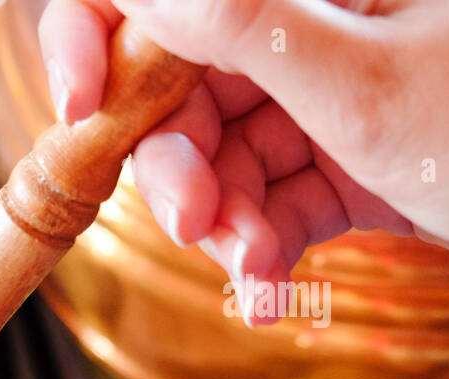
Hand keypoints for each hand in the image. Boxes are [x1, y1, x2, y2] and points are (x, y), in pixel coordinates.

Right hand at [39, 0, 448, 322]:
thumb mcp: (367, 86)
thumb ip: (243, 29)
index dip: (100, 34)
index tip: (81, 106)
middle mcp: (313, 23)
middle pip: (181, 84)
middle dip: (174, 162)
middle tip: (191, 220)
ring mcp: (325, 95)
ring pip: (217, 153)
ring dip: (217, 220)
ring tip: (253, 264)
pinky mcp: (340, 161)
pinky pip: (265, 198)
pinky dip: (258, 244)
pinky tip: (273, 281)